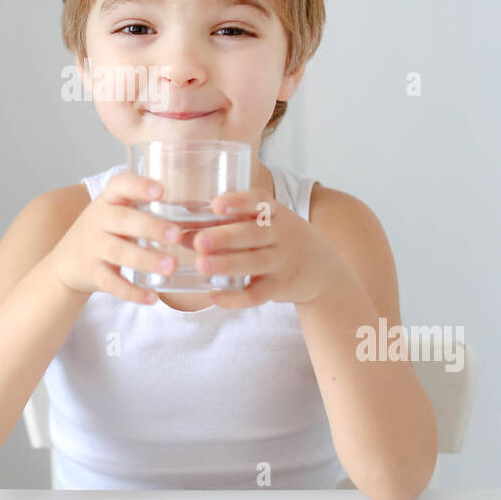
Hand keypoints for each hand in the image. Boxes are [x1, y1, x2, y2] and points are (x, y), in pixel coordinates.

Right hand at [47, 172, 181, 305]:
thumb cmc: (104, 232)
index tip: (160, 190)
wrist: (66, 262)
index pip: (120, 185)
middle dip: (150, 227)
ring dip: (146, 260)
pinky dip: (133, 292)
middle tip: (176, 235)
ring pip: (119, 253)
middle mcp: (98, 220)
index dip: (138, 186)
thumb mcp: (117, 213)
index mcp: (108, 200)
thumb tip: (197, 209)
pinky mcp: (92, 274)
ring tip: (171, 266)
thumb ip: (146, 209)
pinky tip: (153, 298)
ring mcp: (93, 247)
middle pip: (123, 220)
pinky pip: (113, 284)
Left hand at [190, 186, 336, 307]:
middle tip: (199, 241)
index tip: (216, 204)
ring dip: (227, 265)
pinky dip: (236, 298)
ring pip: (255, 263)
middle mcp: (282, 234)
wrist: (322, 268)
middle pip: (254, 234)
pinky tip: (215, 296)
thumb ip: (227, 224)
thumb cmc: (278, 239)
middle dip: (226, 237)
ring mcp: (283, 261)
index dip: (238, 202)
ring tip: (201, 266)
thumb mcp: (264, 224)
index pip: (259, 201)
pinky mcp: (281, 286)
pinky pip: (258, 293)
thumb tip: (178, 230)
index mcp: (274, 212)